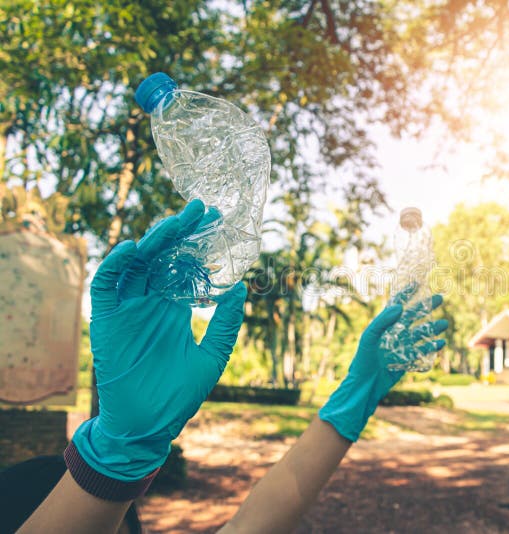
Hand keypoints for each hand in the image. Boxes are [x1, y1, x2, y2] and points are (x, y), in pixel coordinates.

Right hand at [71, 199, 246, 479]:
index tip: (216, 219)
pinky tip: (133, 250)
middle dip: (178, 230)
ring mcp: (128, 309)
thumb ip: (225, 323)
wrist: (150, 426)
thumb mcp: (212, 355)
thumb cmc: (179, 393)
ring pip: (136, 264)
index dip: (196, 241)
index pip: (183, 264)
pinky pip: (106, 286)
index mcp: (173, 307)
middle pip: (161, 255)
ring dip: (152, 241)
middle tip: (199, 209)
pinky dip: (116, 266)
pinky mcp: (106, 320)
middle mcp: (150, 302)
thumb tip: (240, 286)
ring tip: (174, 224)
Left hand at [318, 285, 447, 441]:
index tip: (418, 283)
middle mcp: (394, 334)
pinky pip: (421, 351)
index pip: (397, 305)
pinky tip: (441, 342)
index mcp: (384, 325)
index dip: (407, 294)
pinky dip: (431, 347)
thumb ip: (383, 321)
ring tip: (444, 323)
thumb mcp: (370, 337)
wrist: (365, 386)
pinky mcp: (406, 360)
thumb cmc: (363, 360)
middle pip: (414, 317)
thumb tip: (400, 307)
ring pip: (420, 334)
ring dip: (432, 328)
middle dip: (426, 307)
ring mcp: (401, 347)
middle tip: (440, 298)